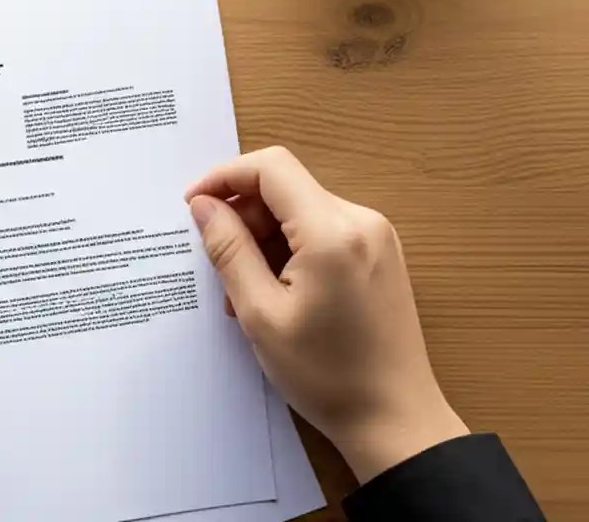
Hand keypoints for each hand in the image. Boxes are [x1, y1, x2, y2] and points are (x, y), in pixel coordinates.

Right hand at [186, 147, 468, 482]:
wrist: (395, 420)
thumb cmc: (328, 376)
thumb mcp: (261, 314)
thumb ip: (229, 250)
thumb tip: (204, 206)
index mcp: (333, 232)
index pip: (271, 168)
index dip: (224, 177)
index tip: (193, 207)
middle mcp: (361, 221)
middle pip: (285, 189)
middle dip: (242, 219)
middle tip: (217, 270)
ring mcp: (376, 237)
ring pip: (301, 211)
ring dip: (263, 240)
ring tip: (245, 295)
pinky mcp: (380, 254)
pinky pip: (322, 232)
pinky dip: (289, 251)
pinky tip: (276, 294)